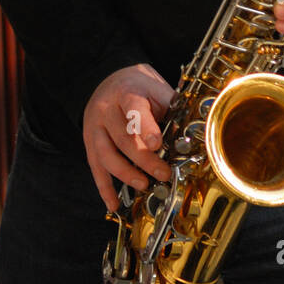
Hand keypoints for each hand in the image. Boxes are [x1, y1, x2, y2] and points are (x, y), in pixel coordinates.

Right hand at [82, 63, 174, 210]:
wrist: (111, 79)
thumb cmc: (140, 88)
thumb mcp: (157, 88)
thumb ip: (172, 107)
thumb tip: (194, 129)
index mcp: (126, 93)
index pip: (134, 110)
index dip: (145, 128)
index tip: (157, 143)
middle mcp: (106, 110)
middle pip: (123, 138)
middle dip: (144, 159)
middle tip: (163, 173)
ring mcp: (94, 128)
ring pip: (106, 155)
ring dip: (125, 174)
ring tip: (144, 185)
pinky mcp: (89, 143)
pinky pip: (95, 168)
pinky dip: (104, 188)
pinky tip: (114, 204)